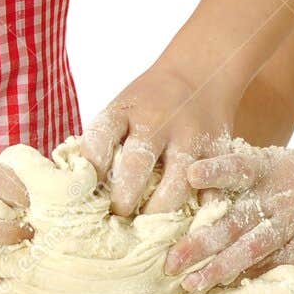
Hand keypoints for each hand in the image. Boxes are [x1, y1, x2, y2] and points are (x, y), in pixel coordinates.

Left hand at [80, 61, 241, 217]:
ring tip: (147, 223)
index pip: (99, 140)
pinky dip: (199, 211)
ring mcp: (191, 137)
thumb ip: (102, 142)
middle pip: (136, 167)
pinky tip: (185, 220)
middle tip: (117, 217)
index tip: (87, 192)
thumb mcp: (122, 107)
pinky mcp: (218, 151)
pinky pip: (211, 190)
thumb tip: (76, 187)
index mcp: (126, 109)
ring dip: (157, 212)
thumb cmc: (150, 101)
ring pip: (176, 186)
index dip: (90, 172)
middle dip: (122, 201)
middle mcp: (158, 121)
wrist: (202, 71)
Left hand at [163, 140, 293, 291]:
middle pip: (233, 220)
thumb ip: (250, 177)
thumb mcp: (284, 163)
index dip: (215, 171)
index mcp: (271, 167)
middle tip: (168, 262)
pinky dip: (251, 277)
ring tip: (191, 285)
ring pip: (251, 248)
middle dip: (199, 242)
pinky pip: (275, 265)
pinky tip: (228, 291)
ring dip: (219, 268)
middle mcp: (279, 195)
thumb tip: (199, 186)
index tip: (191, 174)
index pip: (239, 166)